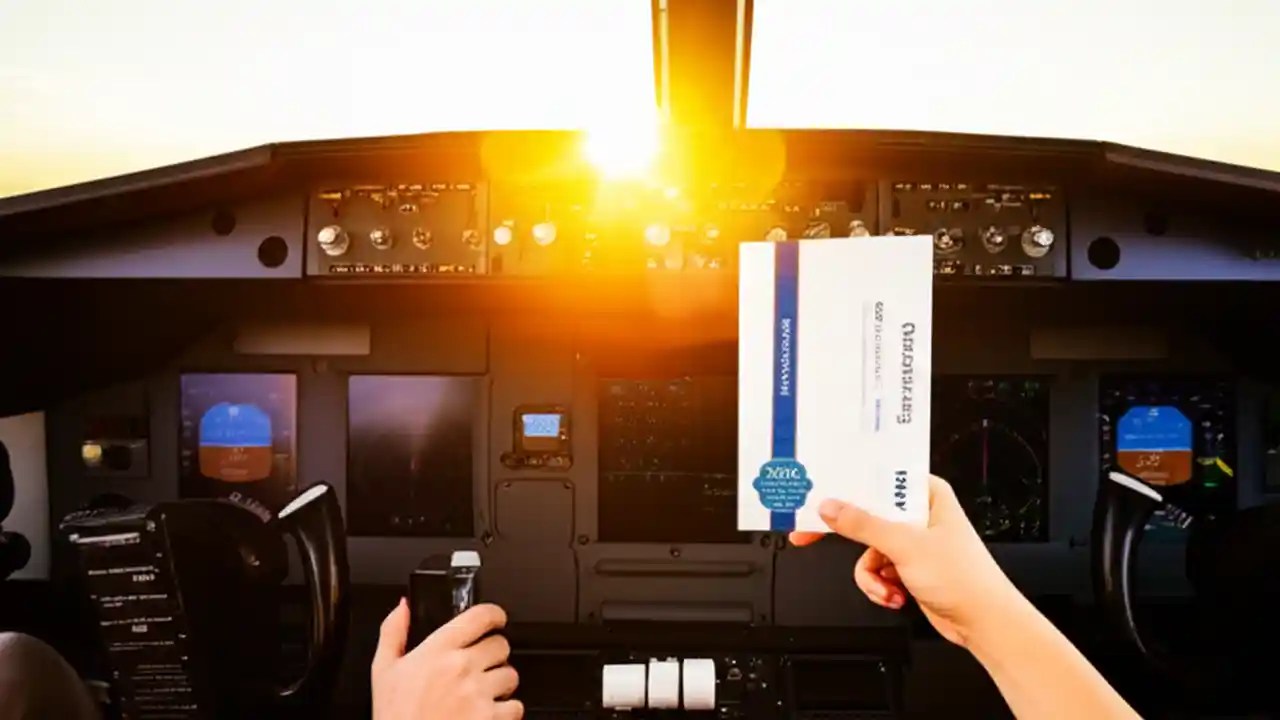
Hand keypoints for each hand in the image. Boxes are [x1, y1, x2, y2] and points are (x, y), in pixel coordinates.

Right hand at [372, 599, 521, 719]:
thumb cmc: (395, 718)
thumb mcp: (383, 672)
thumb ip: (393, 633)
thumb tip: (402, 607)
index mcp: (437, 651)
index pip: (481, 616)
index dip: (494, 614)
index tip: (495, 620)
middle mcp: (462, 668)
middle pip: (501, 645)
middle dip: (493, 654)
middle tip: (479, 667)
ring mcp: (479, 694)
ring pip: (511, 675)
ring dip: (500, 683)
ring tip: (479, 695)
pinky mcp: (491, 718)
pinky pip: (515, 706)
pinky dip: (506, 711)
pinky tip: (485, 714)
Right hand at [790, 475, 1018, 647]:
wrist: (984, 622)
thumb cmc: (965, 578)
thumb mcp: (906, 545)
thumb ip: (863, 525)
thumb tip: (831, 508)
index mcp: (926, 493)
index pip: (876, 480)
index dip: (845, 487)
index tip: (816, 494)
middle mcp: (919, 514)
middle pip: (866, 514)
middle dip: (852, 538)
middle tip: (809, 535)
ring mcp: (913, 542)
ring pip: (867, 548)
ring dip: (871, 573)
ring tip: (887, 587)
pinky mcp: (909, 566)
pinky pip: (876, 569)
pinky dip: (880, 586)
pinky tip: (894, 596)